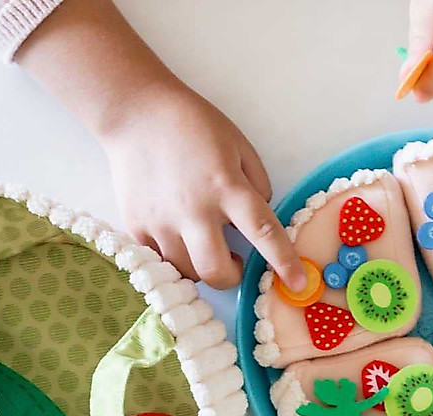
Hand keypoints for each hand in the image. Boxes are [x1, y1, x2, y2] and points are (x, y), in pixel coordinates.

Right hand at [15, 0, 302, 291]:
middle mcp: (194, 210)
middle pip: (216, 272)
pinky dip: (175, 256)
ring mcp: (162, 223)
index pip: (263, 232)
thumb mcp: (237, 145)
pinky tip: (177, 234)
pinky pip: (161, 261)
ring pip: (188, 272)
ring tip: (202, 241)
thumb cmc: (191, 125)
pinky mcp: (138, 228)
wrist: (135, 114)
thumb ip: (255, 184)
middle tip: (234, 263)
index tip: (297, 283)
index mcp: (226, 186)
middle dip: (231, 276)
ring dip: (202, 266)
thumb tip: (259, 219)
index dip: (283, 261)